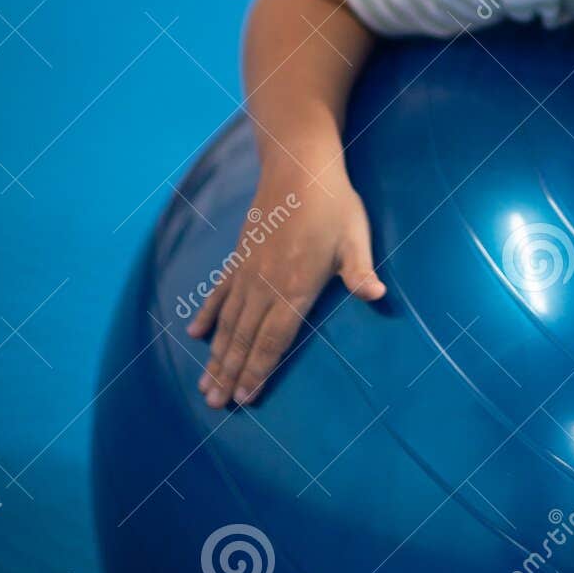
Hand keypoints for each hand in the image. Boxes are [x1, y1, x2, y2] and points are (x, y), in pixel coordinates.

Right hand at [187, 163, 384, 407]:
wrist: (298, 167)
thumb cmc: (334, 205)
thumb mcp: (356, 238)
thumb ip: (360, 271)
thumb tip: (377, 295)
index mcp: (295, 287)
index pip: (274, 339)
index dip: (259, 369)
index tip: (245, 397)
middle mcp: (265, 285)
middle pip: (245, 338)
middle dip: (230, 373)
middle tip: (215, 404)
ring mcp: (248, 271)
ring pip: (228, 321)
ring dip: (216, 355)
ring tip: (204, 384)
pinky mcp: (239, 256)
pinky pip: (219, 291)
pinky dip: (207, 314)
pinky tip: (196, 333)